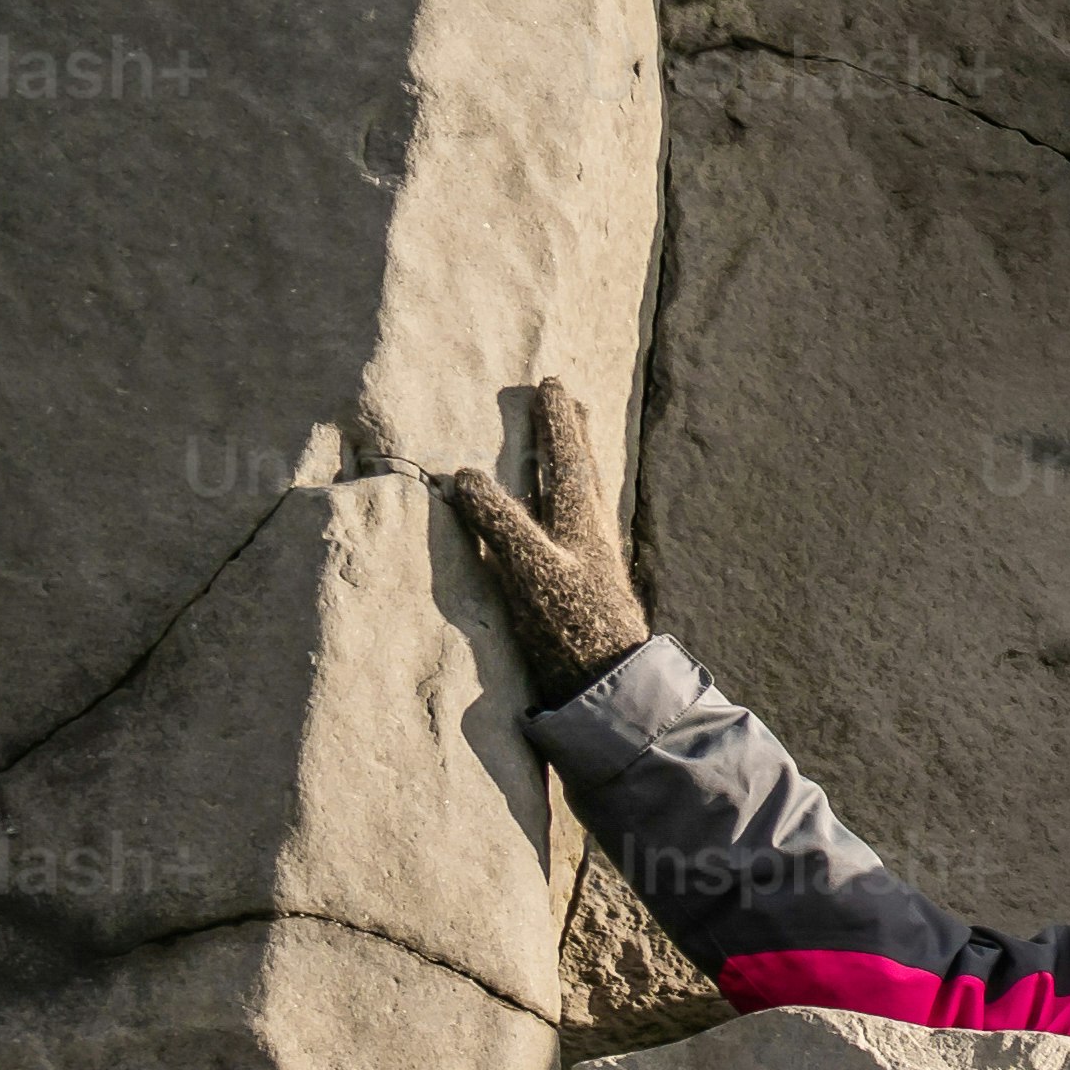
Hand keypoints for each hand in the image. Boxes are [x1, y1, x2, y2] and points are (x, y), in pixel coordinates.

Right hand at [438, 374, 648, 688]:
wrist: (605, 685)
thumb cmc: (570, 625)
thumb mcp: (529, 567)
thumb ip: (499, 521)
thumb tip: (464, 475)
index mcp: (581, 521)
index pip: (568, 458)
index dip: (556, 422)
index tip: (551, 385)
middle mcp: (591, 533)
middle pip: (581, 470)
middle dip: (571, 434)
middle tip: (568, 399)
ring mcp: (590, 558)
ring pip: (580, 496)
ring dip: (570, 465)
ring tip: (565, 445)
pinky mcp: (584, 585)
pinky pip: (572, 525)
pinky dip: (562, 504)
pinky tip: (558, 517)